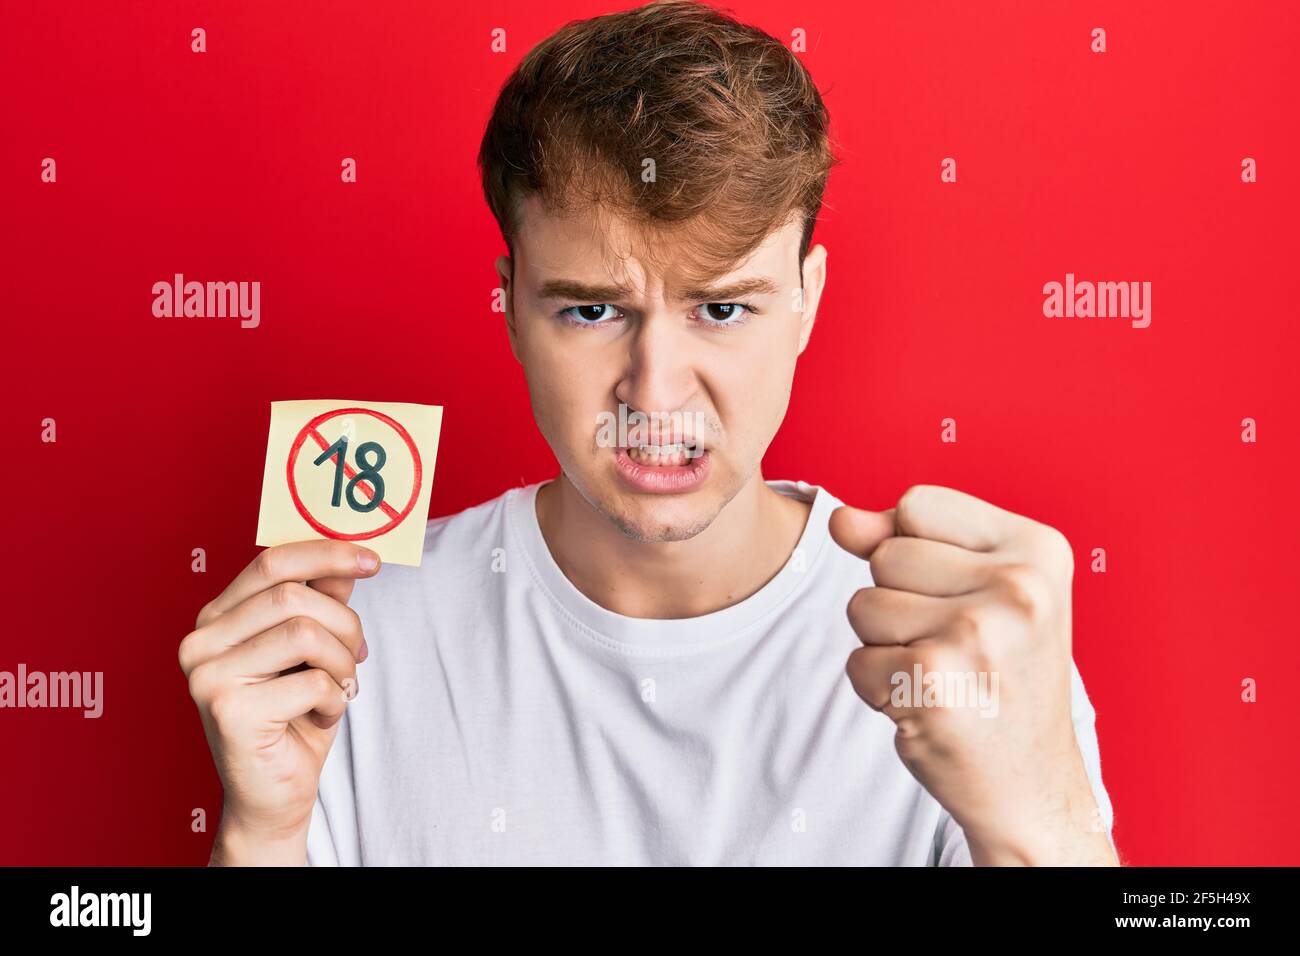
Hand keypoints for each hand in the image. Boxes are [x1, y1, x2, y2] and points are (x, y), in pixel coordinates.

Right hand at [178, 540, 378, 864]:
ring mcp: (209, 677)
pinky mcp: (230, 712)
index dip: (325, 553)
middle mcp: (200, 642)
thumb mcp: (314, 650)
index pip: (271, 563)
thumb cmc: (295, 717)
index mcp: (216, 619)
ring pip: (305, 633)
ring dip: (342, 662)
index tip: (372, 560)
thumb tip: (348, 556)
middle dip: (344, 623)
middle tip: (360, 654)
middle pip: (293, 595)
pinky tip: (321, 715)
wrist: (273, 795)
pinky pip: (311, 681)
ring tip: (340, 686)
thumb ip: (322, 601)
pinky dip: (334, 698)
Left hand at [829, 485, 1115, 865]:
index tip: (963, 596)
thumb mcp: (978, 589)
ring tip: (944, 675)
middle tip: (958, 648)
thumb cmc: (1000, 676)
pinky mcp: (931, 684)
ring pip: (862, 606)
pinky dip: (877, 689)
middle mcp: (1018, 586)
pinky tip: (928, 707)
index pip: (917, 504)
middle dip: (899, 601)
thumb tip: (838, 521)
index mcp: (1038, 548)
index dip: (916, 548)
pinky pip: (856, 661)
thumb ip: (903, 539)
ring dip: (885, 645)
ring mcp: (976, 635)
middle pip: (884, 555)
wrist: (1033, 786)